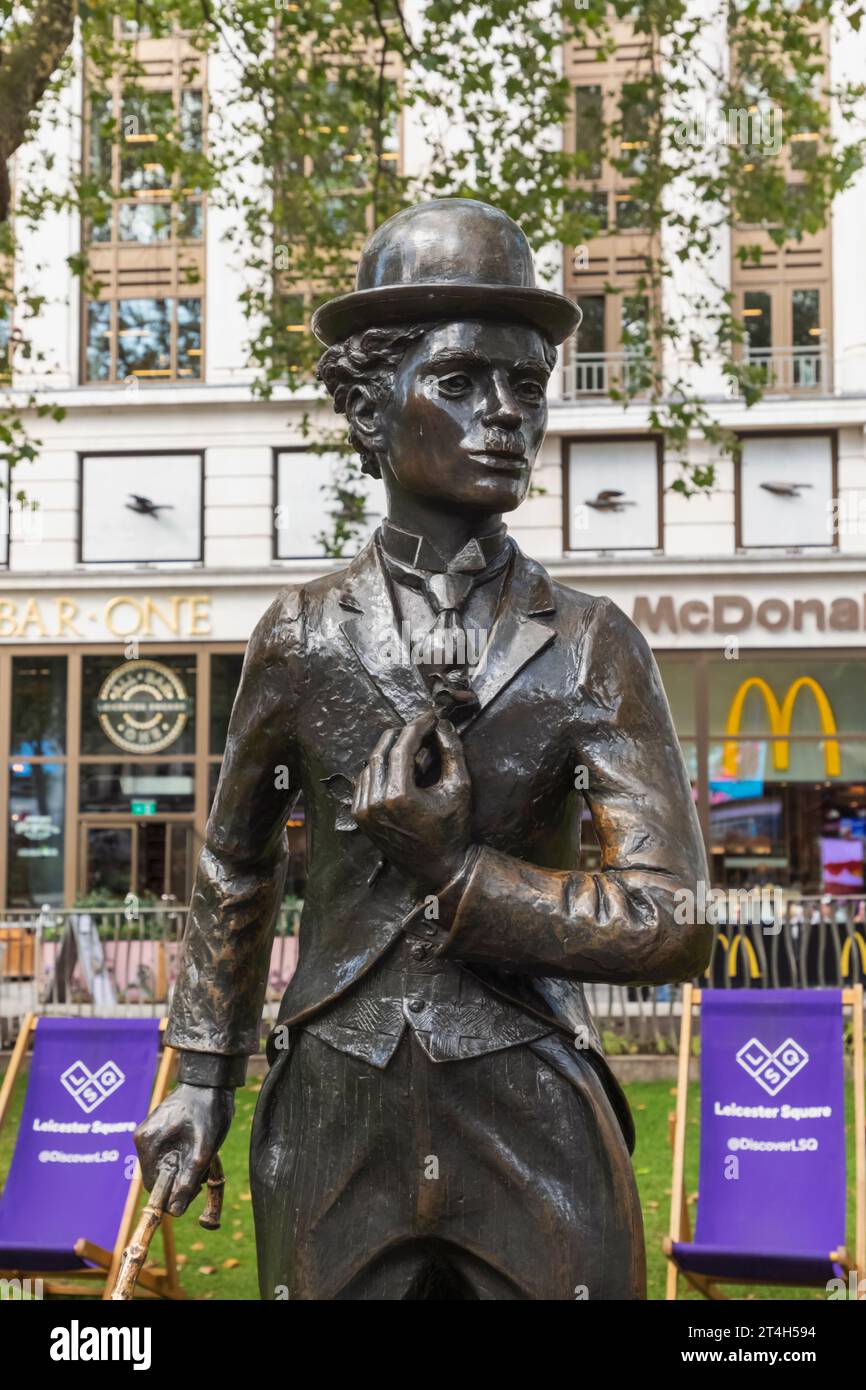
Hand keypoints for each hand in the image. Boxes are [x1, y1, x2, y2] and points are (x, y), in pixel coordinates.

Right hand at [134, 1083, 233, 1217]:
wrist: (212, 1079)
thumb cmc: (208, 1110)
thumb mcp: (203, 1149)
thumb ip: (188, 1180)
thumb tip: (175, 1211)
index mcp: (147, 1143)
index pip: (152, 1186)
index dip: (174, 1194)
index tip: (196, 1187)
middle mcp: (143, 1139)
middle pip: (159, 1177)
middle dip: (182, 1180)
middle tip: (203, 1172)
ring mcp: (150, 1133)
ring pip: (166, 1166)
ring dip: (185, 1168)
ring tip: (204, 1156)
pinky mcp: (159, 1129)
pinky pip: (168, 1154)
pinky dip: (184, 1157)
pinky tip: (198, 1146)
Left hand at [352, 711, 471, 892]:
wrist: (440, 868)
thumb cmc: (453, 829)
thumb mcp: (459, 787)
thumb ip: (451, 751)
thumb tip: (441, 725)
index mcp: (398, 796)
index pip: (402, 747)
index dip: (418, 726)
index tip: (431, 716)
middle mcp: (375, 803)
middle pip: (382, 752)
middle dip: (401, 734)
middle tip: (420, 726)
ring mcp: (364, 812)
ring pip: (370, 765)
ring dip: (389, 750)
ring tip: (412, 747)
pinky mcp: (360, 818)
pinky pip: (364, 782)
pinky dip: (378, 769)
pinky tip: (396, 766)